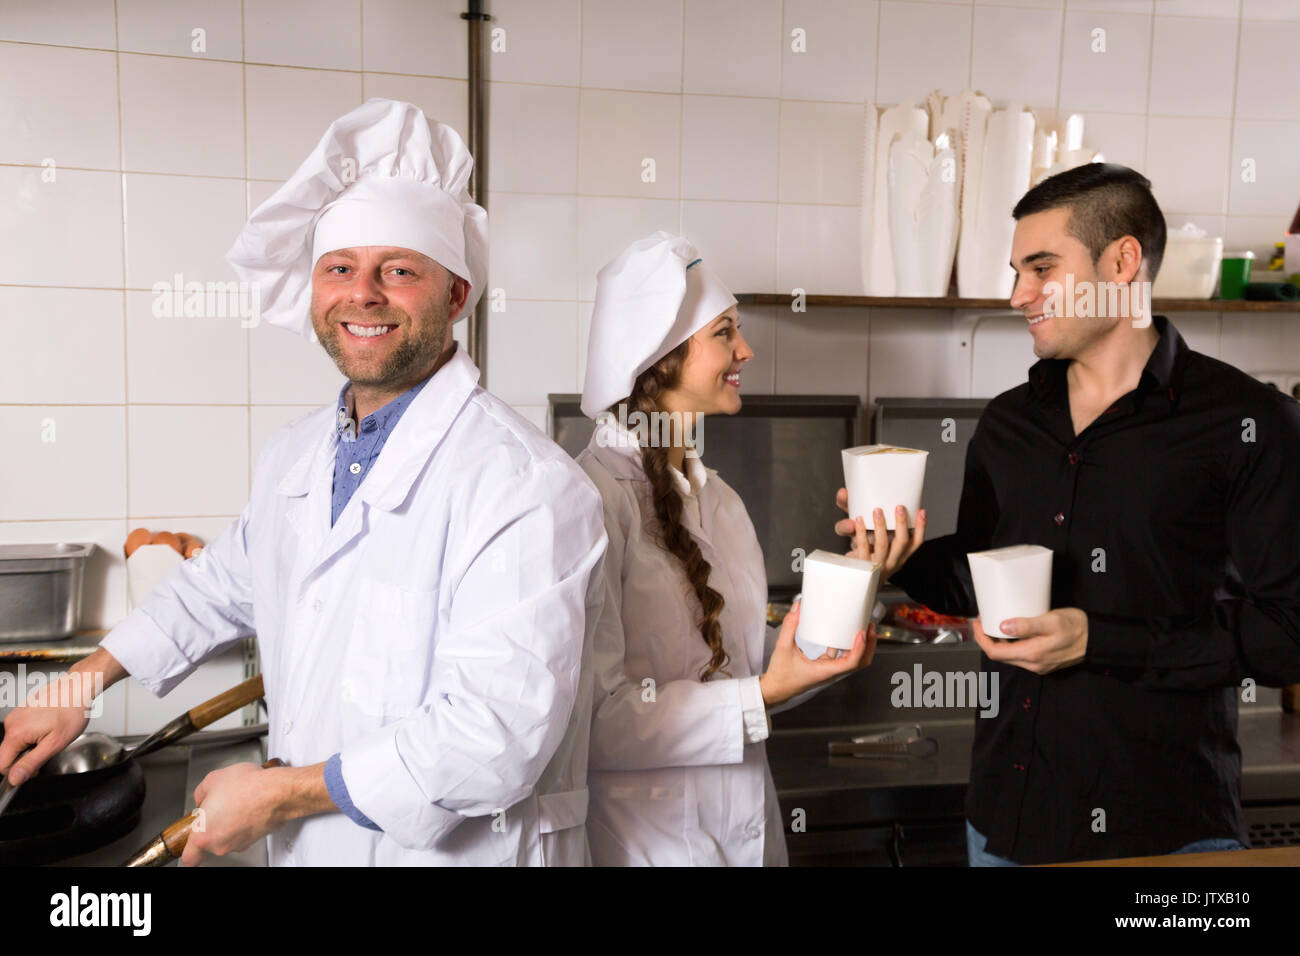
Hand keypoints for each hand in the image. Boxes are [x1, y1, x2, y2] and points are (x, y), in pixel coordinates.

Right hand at [0, 672, 95, 785]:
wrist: (79, 687)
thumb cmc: (72, 711)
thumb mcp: (54, 744)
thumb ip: (31, 763)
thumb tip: (14, 778)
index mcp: (15, 733)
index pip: (2, 765)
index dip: (18, 771)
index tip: (35, 767)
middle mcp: (11, 722)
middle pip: (8, 753)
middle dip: (26, 756)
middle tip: (48, 748)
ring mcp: (16, 714)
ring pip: (16, 742)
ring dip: (31, 744)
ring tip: (51, 734)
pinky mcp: (22, 710)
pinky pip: (21, 730)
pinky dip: (33, 733)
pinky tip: (49, 726)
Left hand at [182, 762, 314, 865]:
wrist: (277, 791)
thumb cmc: (247, 787)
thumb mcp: (213, 779)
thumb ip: (201, 793)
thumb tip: (203, 799)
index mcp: (203, 834)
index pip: (189, 858)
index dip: (189, 852)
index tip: (190, 844)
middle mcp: (221, 844)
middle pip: (211, 842)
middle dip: (214, 825)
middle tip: (220, 807)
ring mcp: (240, 843)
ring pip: (229, 837)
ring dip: (232, 823)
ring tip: (239, 801)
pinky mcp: (256, 839)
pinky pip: (245, 832)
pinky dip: (246, 821)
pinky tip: (250, 804)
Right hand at [759, 601, 876, 707]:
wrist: (775, 690)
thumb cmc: (780, 676)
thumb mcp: (783, 647)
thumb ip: (789, 626)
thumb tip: (797, 608)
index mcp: (825, 671)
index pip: (851, 663)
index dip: (859, 648)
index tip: (861, 633)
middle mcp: (831, 673)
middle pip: (859, 662)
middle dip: (868, 645)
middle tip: (869, 627)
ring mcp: (829, 671)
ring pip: (853, 661)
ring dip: (861, 646)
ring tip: (862, 629)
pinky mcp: (825, 668)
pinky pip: (842, 658)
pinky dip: (847, 647)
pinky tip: (842, 635)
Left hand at [834, 488, 925, 578]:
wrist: (852, 579)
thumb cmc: (864, 553)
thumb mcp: (872, 538)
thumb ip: (862, 516)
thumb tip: (844, 491)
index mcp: (900, 556)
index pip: (916, 543)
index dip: (921, 527)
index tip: (921, 511)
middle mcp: (891, 561)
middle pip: (902, 542)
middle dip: (902, 523)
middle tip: (899, 507)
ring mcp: (877, 564)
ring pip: (883, 544)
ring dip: (881, 526)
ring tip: (877, 510)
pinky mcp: (862, 565)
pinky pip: (863, 547)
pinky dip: (861, 532)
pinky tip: (858, 520)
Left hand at [971, 608, 1087, 674]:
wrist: (1097, 640)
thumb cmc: (1076, 627)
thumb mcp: (1051, 621)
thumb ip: (1027, 625)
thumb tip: (1003, 626)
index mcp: (1032, 654)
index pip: (995, 653)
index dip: (981, 639)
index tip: (977, 623)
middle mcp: (1033, 664)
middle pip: (1000, 656)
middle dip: (987, 639)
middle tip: (984, 620)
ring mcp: (1038, 665)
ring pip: (1009, 656)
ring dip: (998, 642)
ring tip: (995, 623)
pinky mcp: (1043, 662)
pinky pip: (1020, 655)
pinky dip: (1010, 644)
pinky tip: (1011, 631)